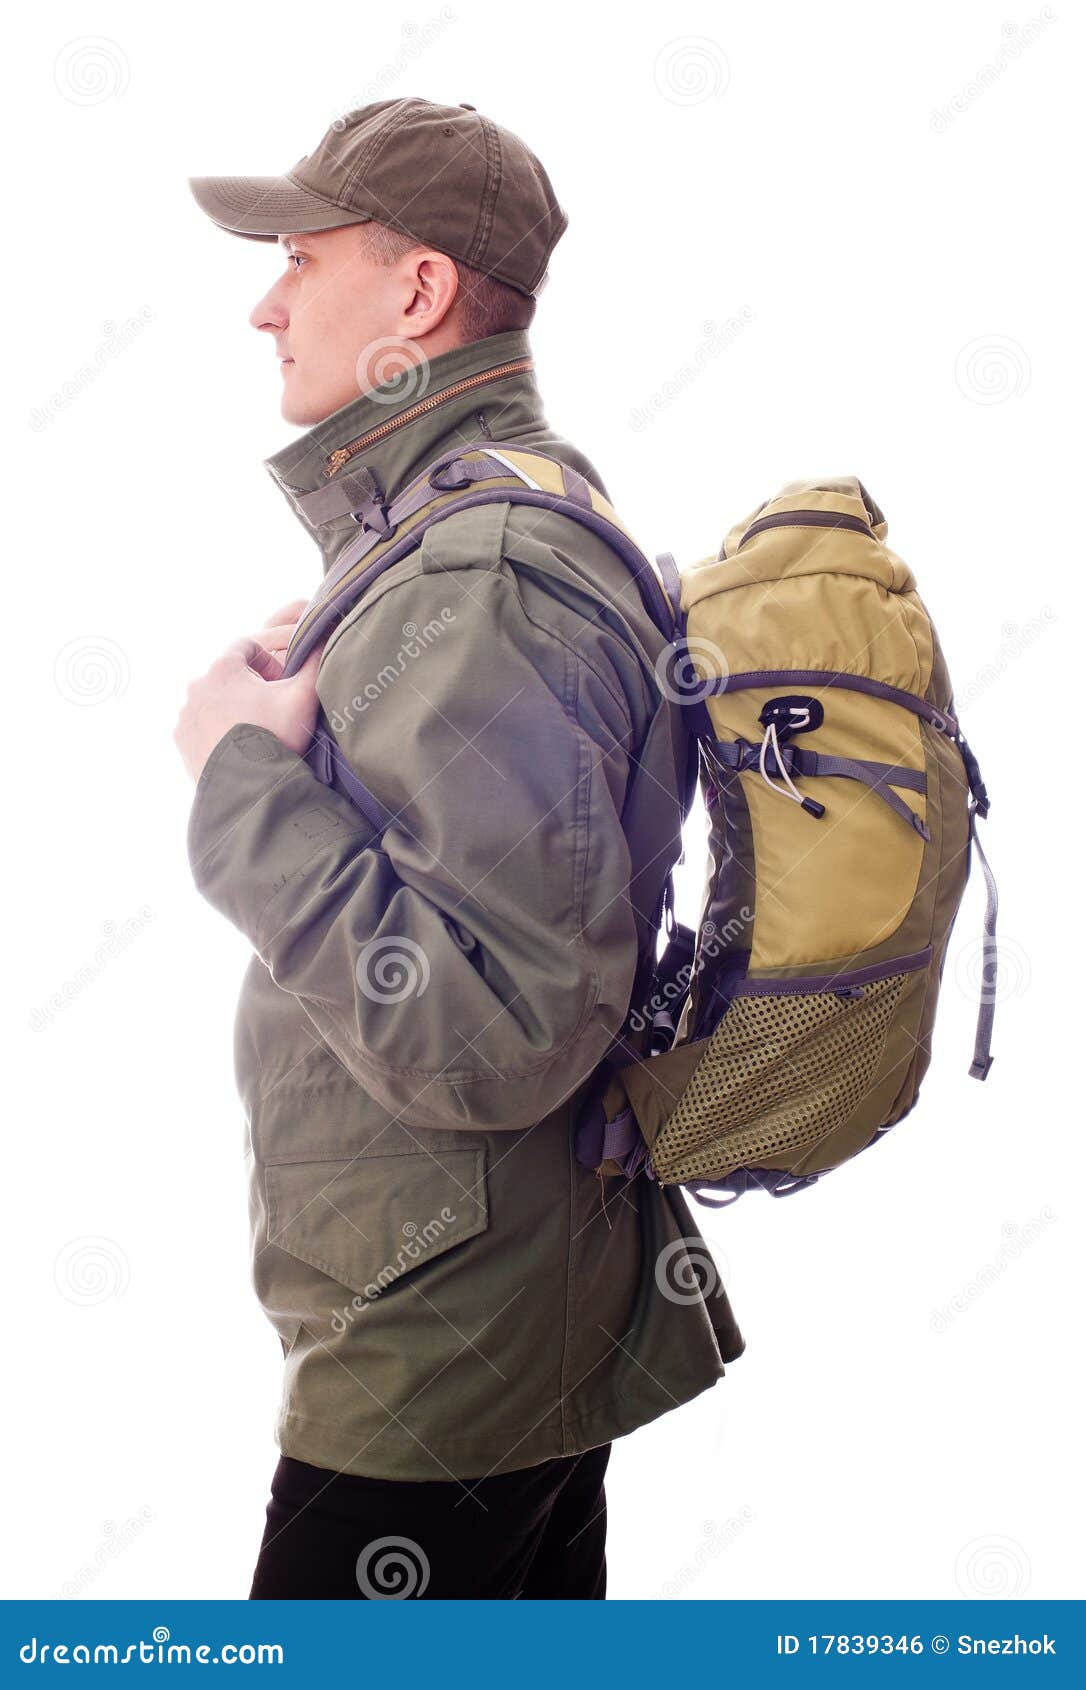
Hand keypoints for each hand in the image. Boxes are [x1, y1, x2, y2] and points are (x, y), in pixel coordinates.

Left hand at [174, 600, 323, 783]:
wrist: (249, 788)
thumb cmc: (275, 737)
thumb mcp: (303, 696)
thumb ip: (315, 662)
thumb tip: (323, 640)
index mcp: (224, 668)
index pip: (247, 647)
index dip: (269, 660)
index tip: (281, 683)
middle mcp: (198, 686)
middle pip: (229, 675)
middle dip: (251, 686)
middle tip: (273, 710)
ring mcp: (186, 714)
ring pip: (215, 700)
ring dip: (233, 707)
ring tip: (256, 730)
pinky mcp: (182, 739)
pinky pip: (201, 725)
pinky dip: (217, 729)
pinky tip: (238, 746)